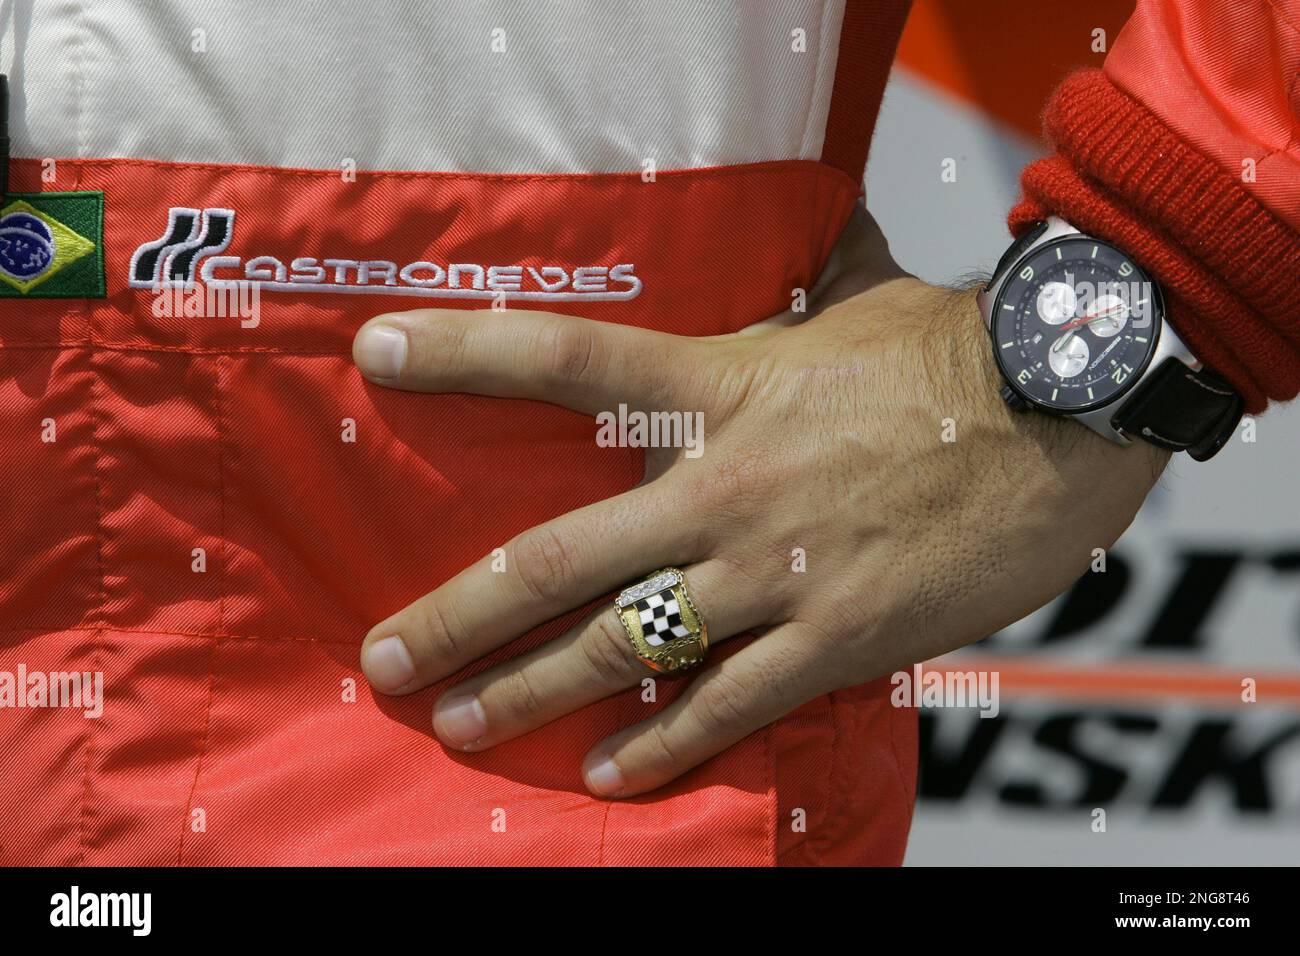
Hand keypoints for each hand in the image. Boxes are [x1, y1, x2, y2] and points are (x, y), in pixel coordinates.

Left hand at [351, 210, 1168, 798]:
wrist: (1065, 415)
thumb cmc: (958, 353)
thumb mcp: (862, 303)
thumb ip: (815, 274)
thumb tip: (824, 219)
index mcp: (721, 385)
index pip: (567, 356)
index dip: (463, 353)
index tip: (378, 352)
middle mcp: (723, 482)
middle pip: (557, 554)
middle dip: (460, 614)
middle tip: (389, 658)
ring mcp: (774, 567)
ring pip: (623, 644)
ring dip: (531, 693)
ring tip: (463, 725)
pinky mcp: (835, 636)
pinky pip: (727, 704)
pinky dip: (660, 744)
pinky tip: (607, 772)